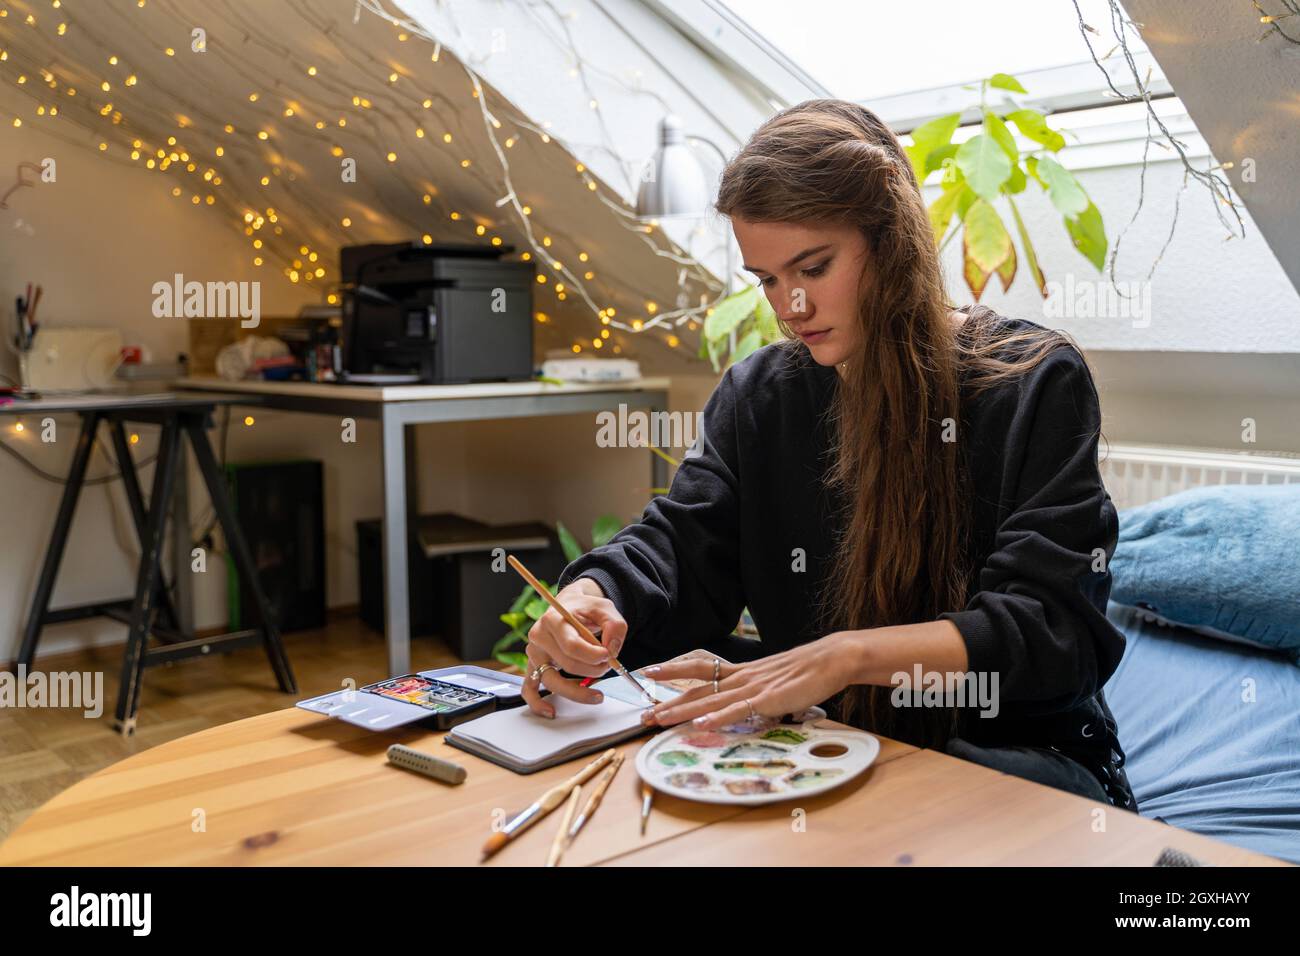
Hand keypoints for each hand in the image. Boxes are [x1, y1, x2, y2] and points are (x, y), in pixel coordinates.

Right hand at [521, 578, 628, 719]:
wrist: (569, 606)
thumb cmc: (585, 609)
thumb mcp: (605, 608)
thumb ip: (614, 625)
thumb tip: (611, 649)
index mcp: (553, 619)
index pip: (571, 645)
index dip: (592, 655)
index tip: (608, 656)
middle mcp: (539, 636)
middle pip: (566, 664)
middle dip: (592, 670)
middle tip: (608, 666)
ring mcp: (534, 653)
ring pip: (551, 681)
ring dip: (577, 692)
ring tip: (597, 696)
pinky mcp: (533, 666)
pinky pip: (529, 688)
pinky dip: (537, 703)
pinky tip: (551, 712)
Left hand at [637, 632, 861, 729]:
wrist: (831, 659)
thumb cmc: (805, 672)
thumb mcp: (772, 680)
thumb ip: (755, 691)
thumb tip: (743, 703)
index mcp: (741, 671)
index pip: (699, 667)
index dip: (672, 669)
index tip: (648, 673)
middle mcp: (741, 677)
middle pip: (696, 687)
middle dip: (667, 701)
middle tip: (642, 713)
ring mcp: (752, 687)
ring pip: (709, 699)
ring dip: (681, 711)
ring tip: (658, 719)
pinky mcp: (767, 699)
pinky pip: (737, 710)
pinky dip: (717, 717)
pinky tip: (701, 724)